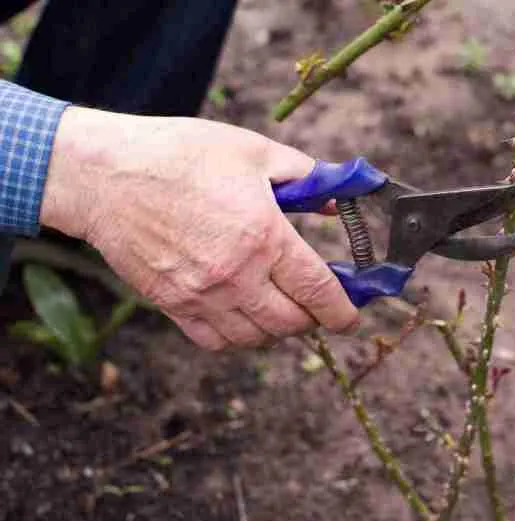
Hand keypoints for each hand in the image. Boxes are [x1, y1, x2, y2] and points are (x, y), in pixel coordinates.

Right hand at [40, 106, 359, 349]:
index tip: (351, 318)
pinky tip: (244, 314)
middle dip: (314, 318)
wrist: (105, 175)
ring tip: (282, 306)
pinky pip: (216, 341)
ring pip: (257, 338)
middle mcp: (236, 275)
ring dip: (278, 328)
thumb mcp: (254, 152)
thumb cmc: (181, 155)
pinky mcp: (173, 305)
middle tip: (316, 302)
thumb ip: (305, 178)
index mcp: (264, 236)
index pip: (318, 291)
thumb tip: (337, 202)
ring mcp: (202, 296)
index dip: (342, 312)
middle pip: (292, 322)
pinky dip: (239, 336)